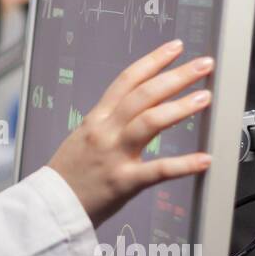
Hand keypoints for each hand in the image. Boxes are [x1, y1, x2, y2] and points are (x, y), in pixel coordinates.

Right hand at [47, 40, 213, 228]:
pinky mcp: (124, 181)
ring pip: (150, 121)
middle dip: (176, 75)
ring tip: (204, 97)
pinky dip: (184, 165)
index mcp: (96, 119)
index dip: (153, 60)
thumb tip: (135, 110)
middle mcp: (106, 131)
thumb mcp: (83, 138)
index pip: (127, 80)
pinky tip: (204, 159)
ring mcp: (115, 155)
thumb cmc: (68, 175)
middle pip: (144, 94)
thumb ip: (108, 123)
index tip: (175, 48)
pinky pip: (158, 170)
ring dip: (180, 107)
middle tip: (203, 64)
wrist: (50, 207)